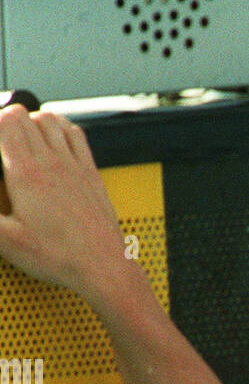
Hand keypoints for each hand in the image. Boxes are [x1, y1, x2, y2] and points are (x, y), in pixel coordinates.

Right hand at [0, 105, 127, 299]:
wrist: (103, 267)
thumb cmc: (60, 258)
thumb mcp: (7, 242)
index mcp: (26, 175)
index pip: (5, 122)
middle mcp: (51, 163)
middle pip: (24, 115)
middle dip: (6, 121)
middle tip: (0, 143)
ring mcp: (74, 165)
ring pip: (50, 119)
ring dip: (33, 122)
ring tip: (23, 140)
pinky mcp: (91, 173)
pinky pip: (76, 134)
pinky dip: (62, 128)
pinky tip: (55, 140)